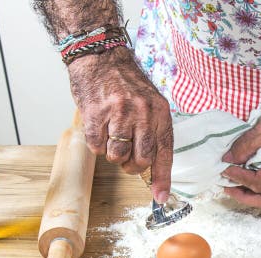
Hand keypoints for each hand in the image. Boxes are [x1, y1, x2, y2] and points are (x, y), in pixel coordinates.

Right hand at [67, 48, 171, 202]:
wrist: (100, 56)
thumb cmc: (125, 84)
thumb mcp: (150, 103)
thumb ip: (153, 133)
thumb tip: (152, 170)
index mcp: (160, 112)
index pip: (164, 152)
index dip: (162, 178)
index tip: (161, 197)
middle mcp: (142, 113)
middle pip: (140, 160)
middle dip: (132, 166)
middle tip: (126, 157)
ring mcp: (119, 113)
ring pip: (117, 156)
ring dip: (113, 154)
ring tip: (112, 135)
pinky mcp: (96, 114)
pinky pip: (97, 147)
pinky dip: (96, 144)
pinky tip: (99, 127)